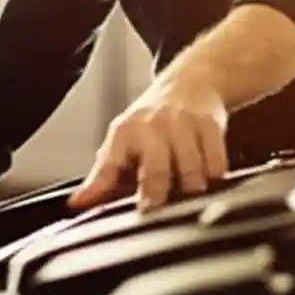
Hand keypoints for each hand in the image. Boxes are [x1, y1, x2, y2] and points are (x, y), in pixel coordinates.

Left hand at [68, 74, 229, 211]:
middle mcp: (151, 125)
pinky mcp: (209, 124)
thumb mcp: (123, 142)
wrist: (193, 82)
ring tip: (186, 195)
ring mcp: (181, 123)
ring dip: (190, 192)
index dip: (101, 187)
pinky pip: (216, 166)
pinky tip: (208, 180)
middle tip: (155, 213)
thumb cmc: (152, 122)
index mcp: (124, 132)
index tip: (91, 205)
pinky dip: (214, 179)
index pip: (109, 164)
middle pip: (155, 171)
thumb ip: (103, 176)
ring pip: (190, 173)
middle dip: (156, 196)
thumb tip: (78, 202)